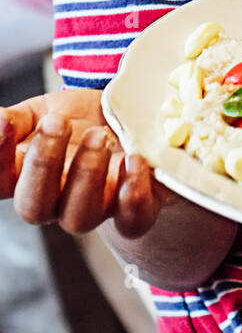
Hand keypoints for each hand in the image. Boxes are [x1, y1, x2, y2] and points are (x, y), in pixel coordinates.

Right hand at [0, 88, 168, 236]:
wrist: (135, 120)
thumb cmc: (81, 119)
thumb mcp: (45, 110)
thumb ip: (17, 120)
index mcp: (27, 177)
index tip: (6, 121)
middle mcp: (57, 200)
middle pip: (34, 208)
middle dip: (42, 164)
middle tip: (57, 123)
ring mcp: (97, 207)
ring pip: (80, 216)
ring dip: (87, 175)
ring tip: (98, 135)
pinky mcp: (137, 207)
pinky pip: (132, 221)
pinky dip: (134, 197)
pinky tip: (135, 161)